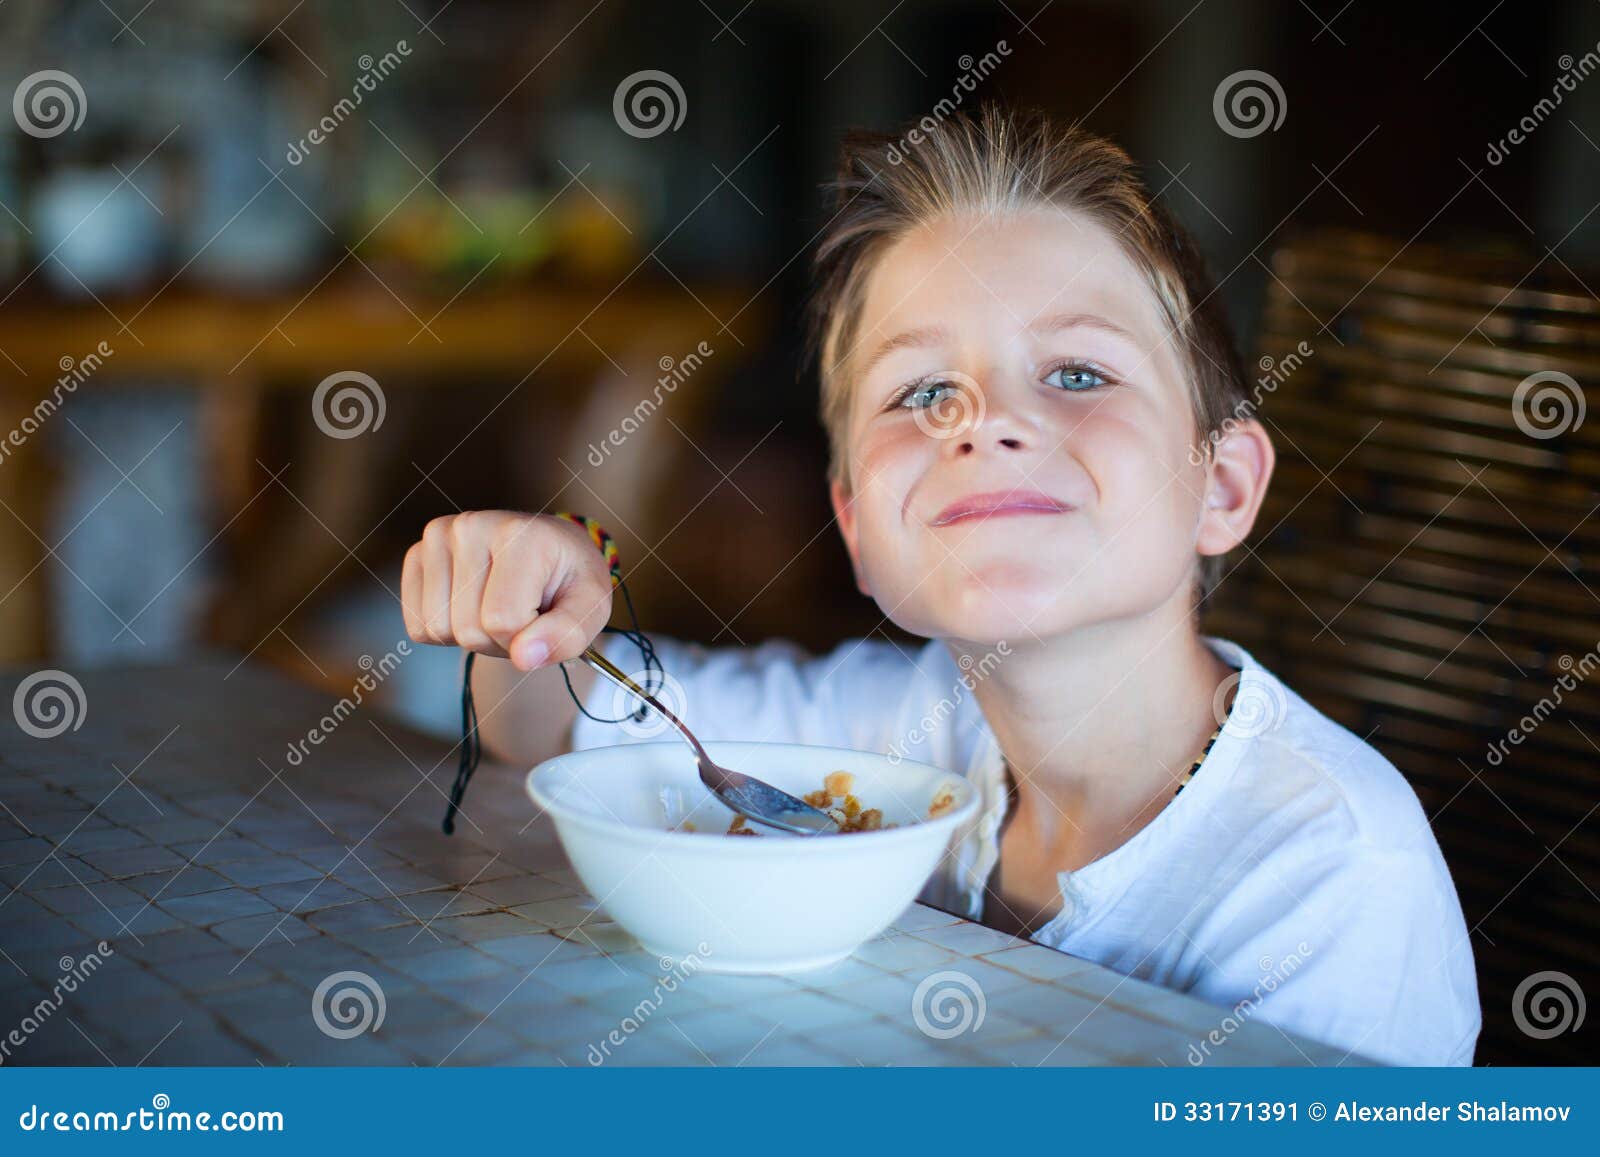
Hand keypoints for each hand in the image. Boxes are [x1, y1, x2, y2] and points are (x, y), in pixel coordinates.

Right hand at [401, 511, 612, 670]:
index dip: (526, 638)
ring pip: (438, 629)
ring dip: (471, 636)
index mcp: (519, 533)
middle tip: (522, 612)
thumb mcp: (591, 607)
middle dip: (498, 639)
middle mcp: (471, 526)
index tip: (544, 614)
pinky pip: (417, 624)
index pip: (502, 621)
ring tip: (498, 605)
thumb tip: (524, 657)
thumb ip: (567, 634)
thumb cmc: (569, 579)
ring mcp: (439, 537)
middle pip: (468, 630)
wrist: (550, 552)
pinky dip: (445, 630)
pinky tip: (471, 604)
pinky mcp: (417, 554)